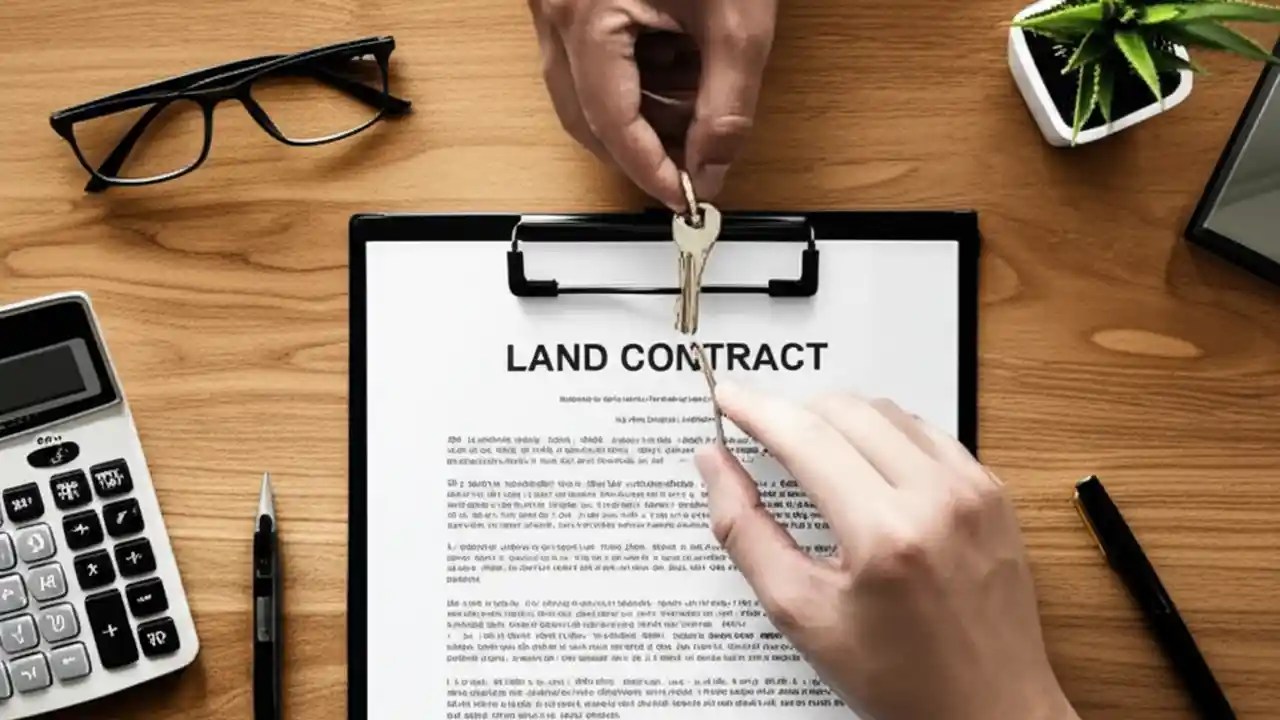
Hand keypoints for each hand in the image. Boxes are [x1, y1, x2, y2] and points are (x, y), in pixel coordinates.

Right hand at [527, 0, 777, 208]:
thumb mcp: (736, 19)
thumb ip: (728, 105)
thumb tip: (714, 167)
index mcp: (586, 14)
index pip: (611, 125)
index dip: (651, 172)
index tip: (686, 199)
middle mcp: (555, 10)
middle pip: (586, 118)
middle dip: (642, 150)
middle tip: (695, 167)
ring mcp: (553, 1)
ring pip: (585, 93)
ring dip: (639, 114)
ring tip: (697, 100)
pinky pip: (588, 58)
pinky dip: (632, 78)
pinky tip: (676, 62)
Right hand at [694, 382, 1080, 719]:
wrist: (989, 711)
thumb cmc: (900, 679)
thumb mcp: (802, 614)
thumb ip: (746, 532)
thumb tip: (714, 466)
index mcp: (885, 533)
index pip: (805, 437)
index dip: (756, 410)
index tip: (727, 398)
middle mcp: (937, 497)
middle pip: (845, 410)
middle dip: (794, 412)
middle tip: (760, 431)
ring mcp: (973, 489)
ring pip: (888, 411)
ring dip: (840, 418)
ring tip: (809, 449)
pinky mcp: (993, 491)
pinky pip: (928, 432)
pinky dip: (886, 435)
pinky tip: (865, 465)